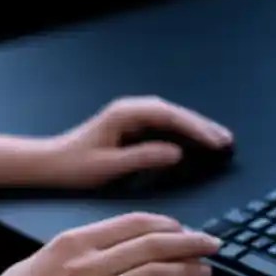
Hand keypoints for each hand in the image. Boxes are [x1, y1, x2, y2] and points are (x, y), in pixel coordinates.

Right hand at [0, 212, 219, 275]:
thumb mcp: (36, 260)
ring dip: (188, 272)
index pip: (133, 224)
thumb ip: (72, 251)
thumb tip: (103, 248)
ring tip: (208, 271)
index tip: (185, 228)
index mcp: (73, 243)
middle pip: (154, 245)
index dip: (167, 224)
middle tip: (212, 244)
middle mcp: (88, 265)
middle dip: (190, 242)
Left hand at [40, 95, 231, 188]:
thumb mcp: (108, 166)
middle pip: (175, 112)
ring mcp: (132, 114)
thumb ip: (143, 157)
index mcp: (124, 114)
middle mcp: (130, 109)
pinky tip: (198, 139)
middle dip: (203, 126)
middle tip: (226, 140)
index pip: (169, 116)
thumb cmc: (73, 165)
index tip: (214, 142)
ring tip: (220, 139)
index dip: (195, 128)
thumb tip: (176, 152)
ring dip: (197, 127)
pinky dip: (185, 130)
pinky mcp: (134, 124)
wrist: (49, 163)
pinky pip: (166, 123)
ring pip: (173, 116)